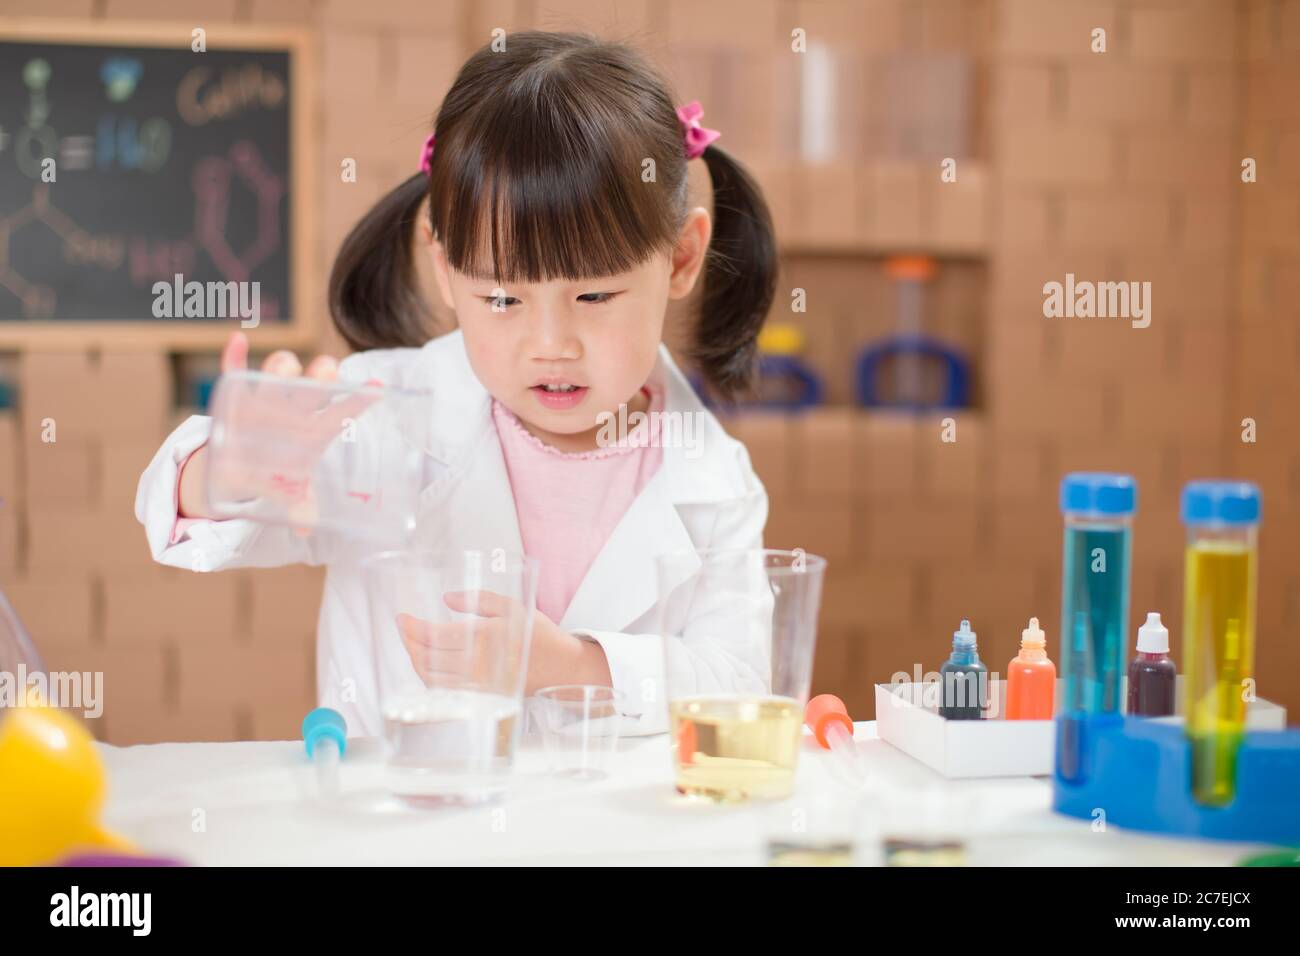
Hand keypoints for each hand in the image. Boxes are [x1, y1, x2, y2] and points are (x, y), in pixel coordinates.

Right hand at [203, 332, 380, 526]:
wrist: (239, 467)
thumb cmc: (276, 473)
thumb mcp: (288, 490)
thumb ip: (299, 505)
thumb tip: (305, 528)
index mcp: (313, 429)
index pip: (342, 411)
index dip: (360, 399)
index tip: (379, 386)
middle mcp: (294, 407)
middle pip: (314, 382)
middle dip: (321, 374)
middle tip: (328, 372)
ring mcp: (266, 397)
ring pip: (279, 371)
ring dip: (283, 366)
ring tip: (285, 369)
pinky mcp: (236, 395)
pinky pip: (234, 369)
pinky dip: (234, 355)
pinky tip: (239, 340)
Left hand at [397, 591, 611, 694]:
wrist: (559, 667)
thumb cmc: (537, 634)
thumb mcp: (512, 607)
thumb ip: (479, 599)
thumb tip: (447, 598)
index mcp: (484, 637)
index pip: (435, 636)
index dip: (412, 628)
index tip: (402, 618)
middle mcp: (478, 664)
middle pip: (427, 658)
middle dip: (409, 642)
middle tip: (404, 629)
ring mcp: (476, 684)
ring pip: (431, 677)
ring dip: (415, 661)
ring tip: (411, 646)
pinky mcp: (478, 696)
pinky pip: (444, 691)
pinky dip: (428, 679)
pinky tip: (427, 666)